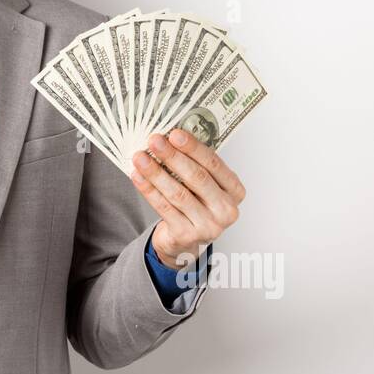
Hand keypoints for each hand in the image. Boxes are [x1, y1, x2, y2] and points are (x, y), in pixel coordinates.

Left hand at [128, 127, 245, 269]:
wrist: (185, 239)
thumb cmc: (196, 203)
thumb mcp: (204, 185)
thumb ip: (194, 164)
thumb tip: (169, 138)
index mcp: (235, 190)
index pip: (214, 164)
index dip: (193, 148)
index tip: (175, 134)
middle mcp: (226, 209)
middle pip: (197, 178)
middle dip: (173, 157)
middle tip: (155, 141)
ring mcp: (208, 225)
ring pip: (178, 193)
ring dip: (156, 172)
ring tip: (140, 157)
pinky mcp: (187, 235)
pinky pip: (164, 208)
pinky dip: (149, 190)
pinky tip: (138, 176)